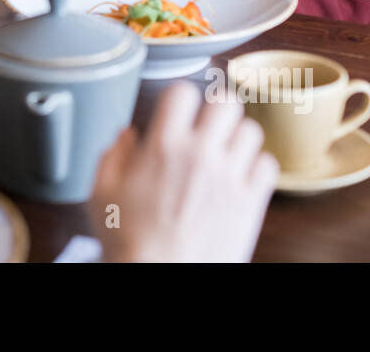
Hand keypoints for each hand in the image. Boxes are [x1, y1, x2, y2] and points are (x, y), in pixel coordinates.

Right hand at [91, 81, 278, 261]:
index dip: (179, 97)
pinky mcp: (250, 203)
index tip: (177, 110)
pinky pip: (268, 164)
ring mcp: (229, 178)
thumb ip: (111, 155)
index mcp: (163, 147)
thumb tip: (126, 135)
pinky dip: (257, 166)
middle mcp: (200, 155)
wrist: (162, 278)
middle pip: (225, 101)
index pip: (183, 91)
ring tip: (225, 151)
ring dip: (237, 137)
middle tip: (208, 124)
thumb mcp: (102, 193)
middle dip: (215, 109)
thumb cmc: (129, 243)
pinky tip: (241, 176)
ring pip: (251, 130)